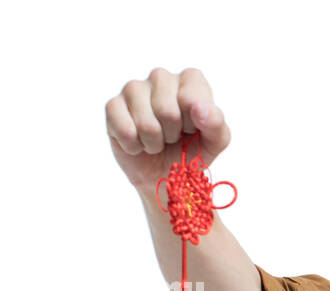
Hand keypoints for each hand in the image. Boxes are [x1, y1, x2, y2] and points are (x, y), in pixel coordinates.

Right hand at [105, 67, 230, 189]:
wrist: (165, 174)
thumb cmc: (192, 150)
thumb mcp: (215, 141)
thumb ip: (216, 123)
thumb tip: (199, 107)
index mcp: (190, 80)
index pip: (191, 98)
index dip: (193, 123)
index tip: (193, 128)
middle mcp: (161, 77)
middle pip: (167, 111)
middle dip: (173, 135)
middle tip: (174, 137)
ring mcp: (134, 88)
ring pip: (146, 123)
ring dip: (154, 143)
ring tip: (158, 140)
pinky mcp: (113, 105)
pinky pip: (125, 130)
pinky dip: (135, 147)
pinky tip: (138, 143)